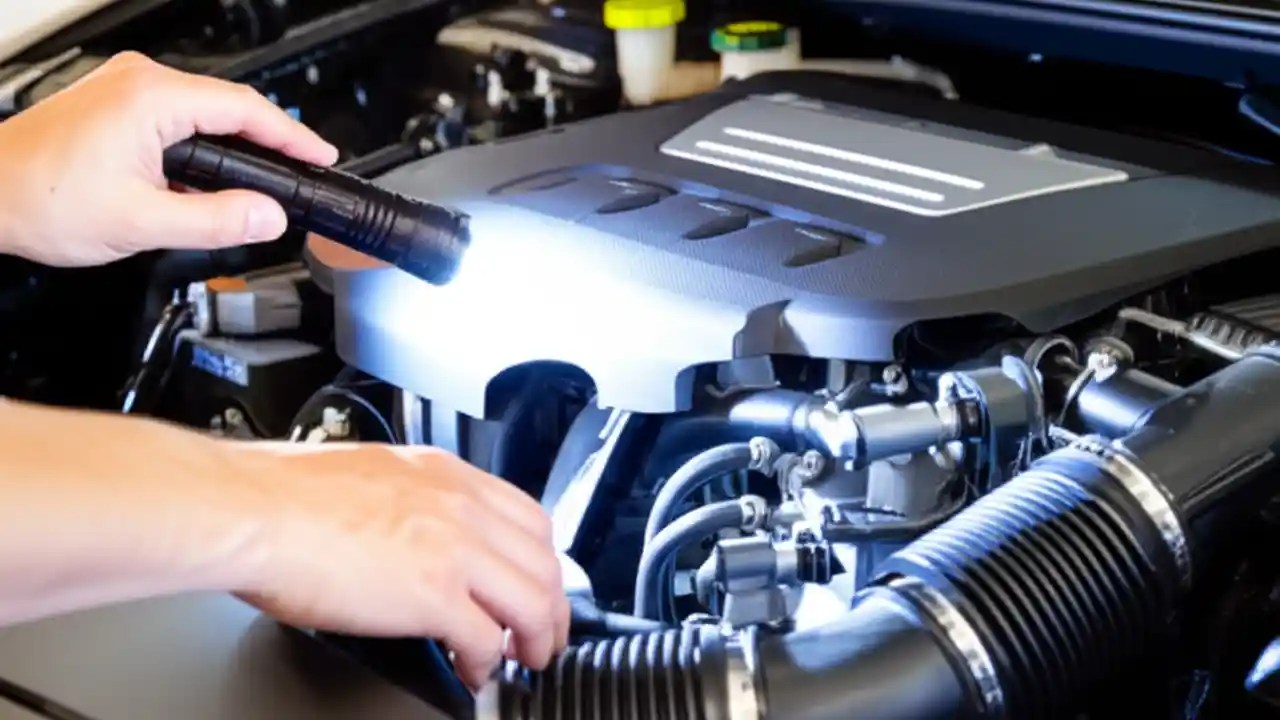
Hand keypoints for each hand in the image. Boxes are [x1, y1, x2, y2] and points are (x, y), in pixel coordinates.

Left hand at [0, 51, 336, 266]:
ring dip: (234, 146)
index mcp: (151, 98)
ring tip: (264, 181)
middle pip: (229, 106)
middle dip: (269, 142)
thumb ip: (217, 222)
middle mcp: (138, 81)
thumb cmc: (40, 199)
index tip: (320, 156)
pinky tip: (211, 176)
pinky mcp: (114, 103)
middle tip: (302, 172)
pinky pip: (177, 116)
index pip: (246, 110)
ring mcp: (124, 88)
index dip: (292, 137)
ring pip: (203, 112)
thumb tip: (268, 216)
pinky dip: (204, 145)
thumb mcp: (143, 223)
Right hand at [226, 441, 570, 689]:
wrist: (254, 510)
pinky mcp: (434, 595)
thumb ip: (412, 500)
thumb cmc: (287, 494)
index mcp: (446, 475)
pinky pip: (486, 637)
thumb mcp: (374, 475)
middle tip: (545, 632)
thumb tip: (416, 535)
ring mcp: (454, 550)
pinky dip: (487, 662)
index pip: (528, 517)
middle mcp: (461, 506)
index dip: (541, 559)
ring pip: (533, 599)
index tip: (537, 581)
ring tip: (527, 657)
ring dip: (536, 636)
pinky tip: (474, 670)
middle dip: (552, 604)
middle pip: (543, 561)